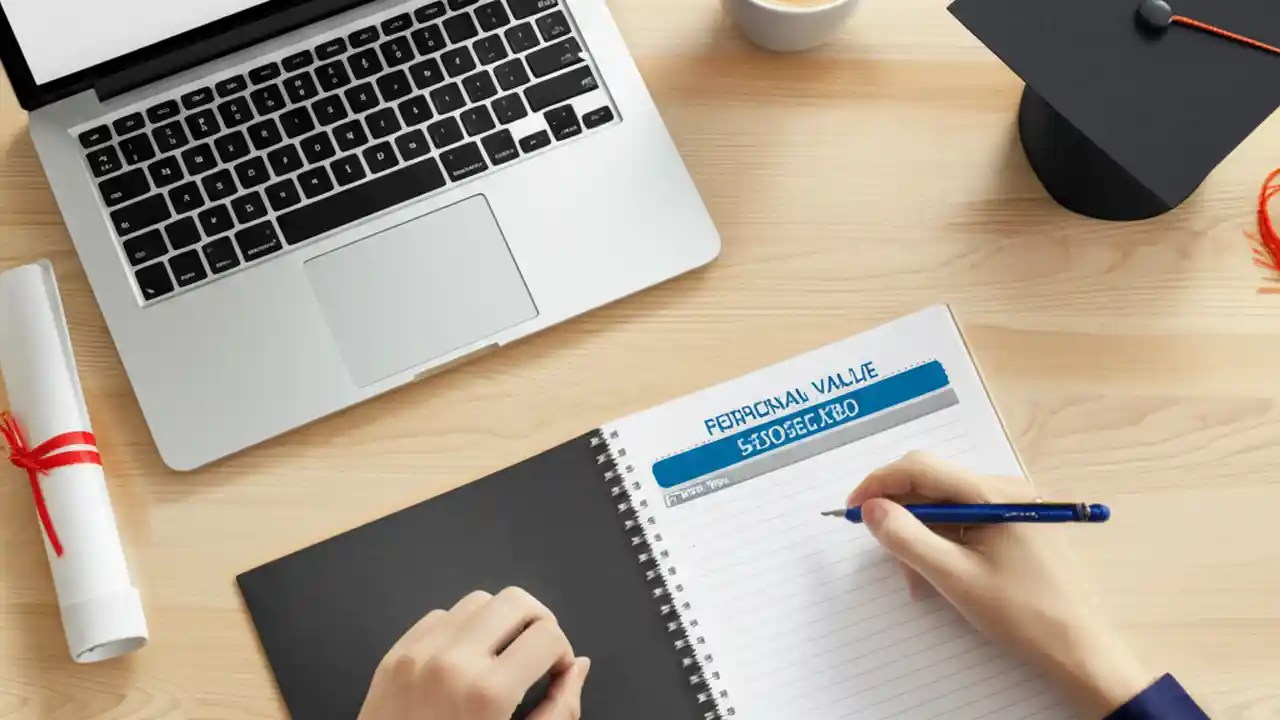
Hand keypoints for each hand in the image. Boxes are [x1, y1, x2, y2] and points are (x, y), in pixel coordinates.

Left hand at [358, 587, 590, 719]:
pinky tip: (466, 661)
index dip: (563, 652)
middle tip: (537, 653)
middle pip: (515, 600)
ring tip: (501, 656)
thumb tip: (578, 667)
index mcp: (486, 693)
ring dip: (500, 622)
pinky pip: (440, 616)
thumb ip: (558, 712)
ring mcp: (418, 654)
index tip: (556, 672)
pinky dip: (462, 630)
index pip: (547, 635)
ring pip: (478, 601)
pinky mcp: (395, 655)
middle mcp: (452, 663)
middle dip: (537, 622)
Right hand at [847, 453, 1153, 717]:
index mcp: (993, 492)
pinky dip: (944, 543)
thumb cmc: (1022, 614)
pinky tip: (941, 575)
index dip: (878, 484)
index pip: (921, 467)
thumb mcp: (954, 578)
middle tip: (886, 556)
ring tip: (917, 580)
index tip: (851, 511)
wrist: (1081, 649)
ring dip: (922, 536)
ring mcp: (1015, 505)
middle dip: (901, 516)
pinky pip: (967, 521)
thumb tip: (871, 508)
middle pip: (933, 484)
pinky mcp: (1019, 525)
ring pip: (947, 505)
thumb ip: (907, 539)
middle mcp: (1006, 488)